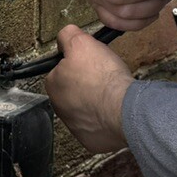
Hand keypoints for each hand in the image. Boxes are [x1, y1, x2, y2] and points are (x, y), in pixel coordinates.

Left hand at [45, 26, 132, 153]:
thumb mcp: (82, 42)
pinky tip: (114, 111)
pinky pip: (97, 128)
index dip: (77, 63)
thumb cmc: (102, 77)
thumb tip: (64, 34)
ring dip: (96, 103)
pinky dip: (105, 121)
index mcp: (54, 86)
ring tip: (111, 94)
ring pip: (85, 110)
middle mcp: (60, 110)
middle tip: (103, 77)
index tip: (91, 63)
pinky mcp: (92, 142)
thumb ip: (68, 35)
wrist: (123, 109)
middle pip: (73, 92)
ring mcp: (76, 128)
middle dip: (86, 85)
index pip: (60, 71)